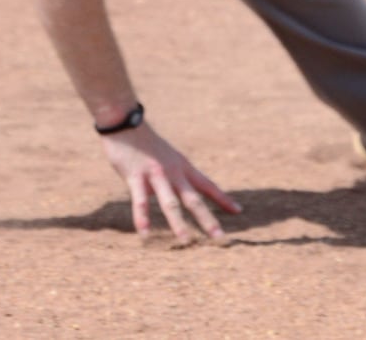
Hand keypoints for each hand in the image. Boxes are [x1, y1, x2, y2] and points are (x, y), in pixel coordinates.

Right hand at [100, 123, 241, 243]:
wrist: (126, 123)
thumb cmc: (147, 144)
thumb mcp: (169, 157)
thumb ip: (176, 174)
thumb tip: (184, 189)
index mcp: (183, 167)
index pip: (208, 185)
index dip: (222, 199)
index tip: (238, 211)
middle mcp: (174, 172)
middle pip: (194, 200)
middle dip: (207, 220)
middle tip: (220, 238)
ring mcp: (156, 175)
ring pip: (170, 203)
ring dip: (178, 223)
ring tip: (187, 241)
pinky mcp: (136, 177)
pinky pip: (140, 201)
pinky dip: (143, 218)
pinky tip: (145, 234)